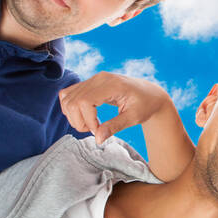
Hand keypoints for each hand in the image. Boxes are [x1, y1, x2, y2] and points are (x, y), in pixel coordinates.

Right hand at [57, 72, 172, 144]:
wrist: (150, 95)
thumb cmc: (145, 105)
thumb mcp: (134, 118)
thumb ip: (115, 126)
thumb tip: (97, 139)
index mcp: (112, 84)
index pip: (85, 101)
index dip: (87, 120)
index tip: (98, 132)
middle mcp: (99, 78)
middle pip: (73, 101)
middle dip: (78, 121)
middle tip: (94, 131)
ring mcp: (93, 79)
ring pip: (67, 98)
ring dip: (73, 116)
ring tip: (90, 125)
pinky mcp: (89, 83)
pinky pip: (68, 94)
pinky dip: (71, 109)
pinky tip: (85, 117)